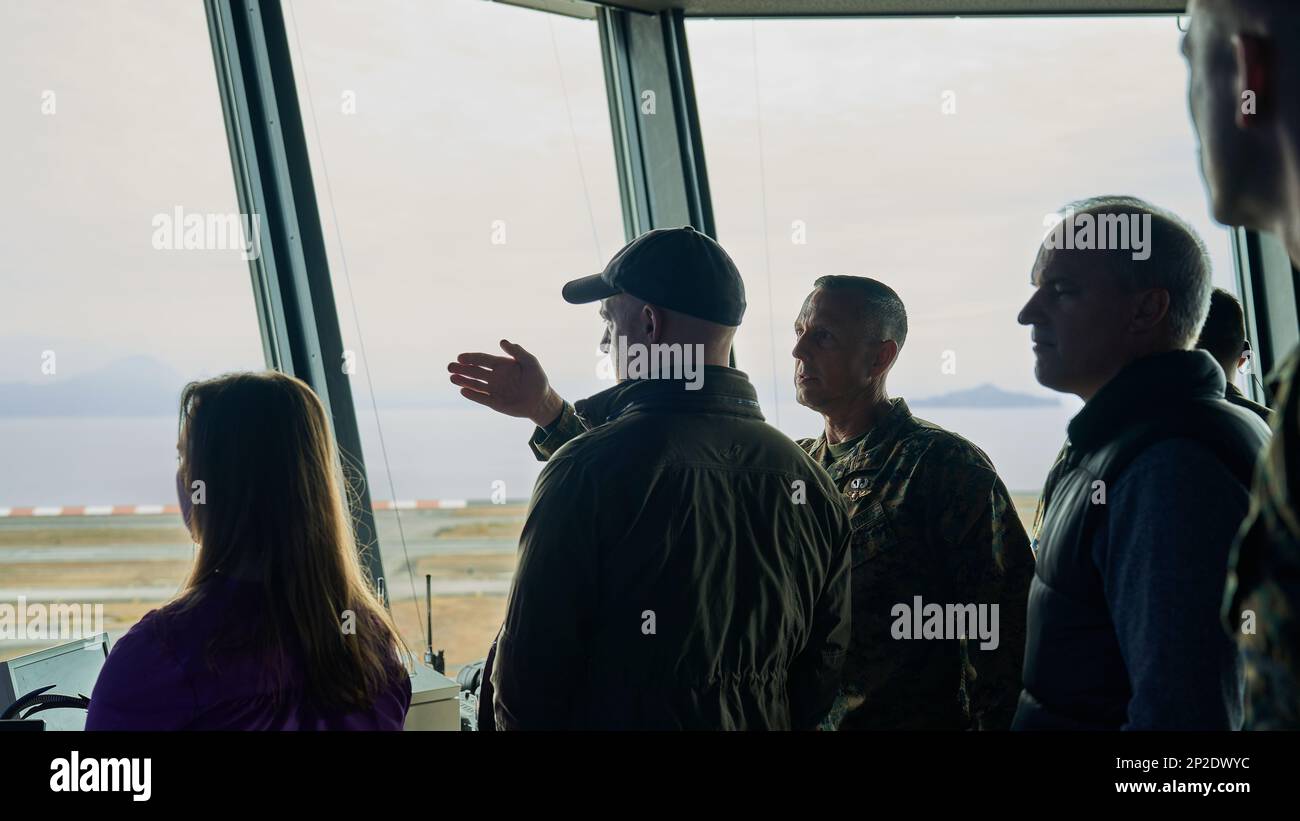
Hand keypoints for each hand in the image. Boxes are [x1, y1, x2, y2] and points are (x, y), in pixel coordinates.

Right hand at [448, 340, 563, 426]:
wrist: (541, 400)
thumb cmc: (537, 379)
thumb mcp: (530, 362)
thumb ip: (517, 351)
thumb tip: (502, 341)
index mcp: (500, 364)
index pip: (482, 359)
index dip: (471, 358)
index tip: (461, 357)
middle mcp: (494, 376)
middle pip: (474, 371)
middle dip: (462, 369)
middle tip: (449, 366)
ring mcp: (493, 389)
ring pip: (474, 384)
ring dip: (463, 381)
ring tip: (452, 378)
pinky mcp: (494, 402)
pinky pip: (481, 398)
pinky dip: (472, 395)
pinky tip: (463, 390)